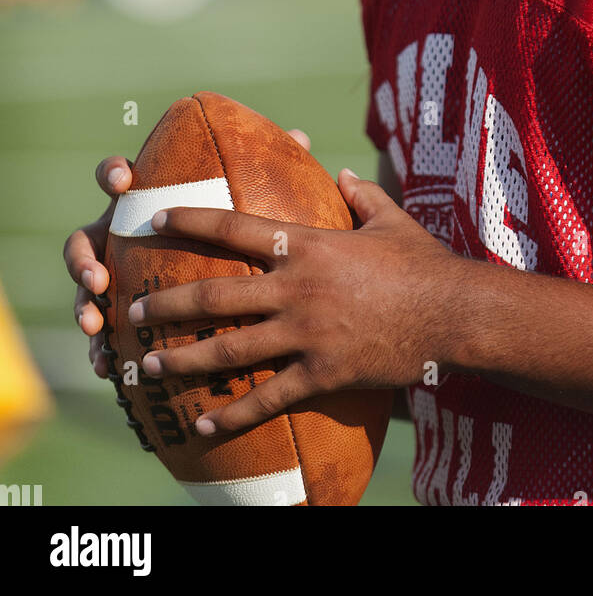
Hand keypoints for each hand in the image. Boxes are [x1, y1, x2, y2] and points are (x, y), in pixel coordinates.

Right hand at [63, 129, 310, 377]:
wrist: (238, 288)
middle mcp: (120, 236)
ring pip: (86, 288)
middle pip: (87, 238)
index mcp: (144, 202)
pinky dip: (99, 347)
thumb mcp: (257, 205)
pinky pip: (101, 332)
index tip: (125, 182)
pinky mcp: (120, 314)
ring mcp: (114, 275)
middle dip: (82, 256)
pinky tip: (107, 366)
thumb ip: (273, 171)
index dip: (114, 174)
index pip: (119, 177)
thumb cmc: (246, 236)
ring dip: (83, 304)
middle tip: (98, 277)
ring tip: (96, 325)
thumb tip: (302, 136)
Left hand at [128, 170, 465, 435]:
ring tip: (150, 367)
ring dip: (183, 359)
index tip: (158, 219)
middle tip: (132, 312)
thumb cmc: (423, 265)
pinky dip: (232, 414)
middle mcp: (296, 288)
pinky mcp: (321, 373)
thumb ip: (362, 196)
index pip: (236, 228)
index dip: (193, 221)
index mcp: (307, 245)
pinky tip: (203, 426)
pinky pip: (267, 397)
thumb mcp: (391, 221)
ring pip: (229, 348)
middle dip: (168, 304)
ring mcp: (305, 334)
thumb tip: (343, 175)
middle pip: (215, 295)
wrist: (453, 314)